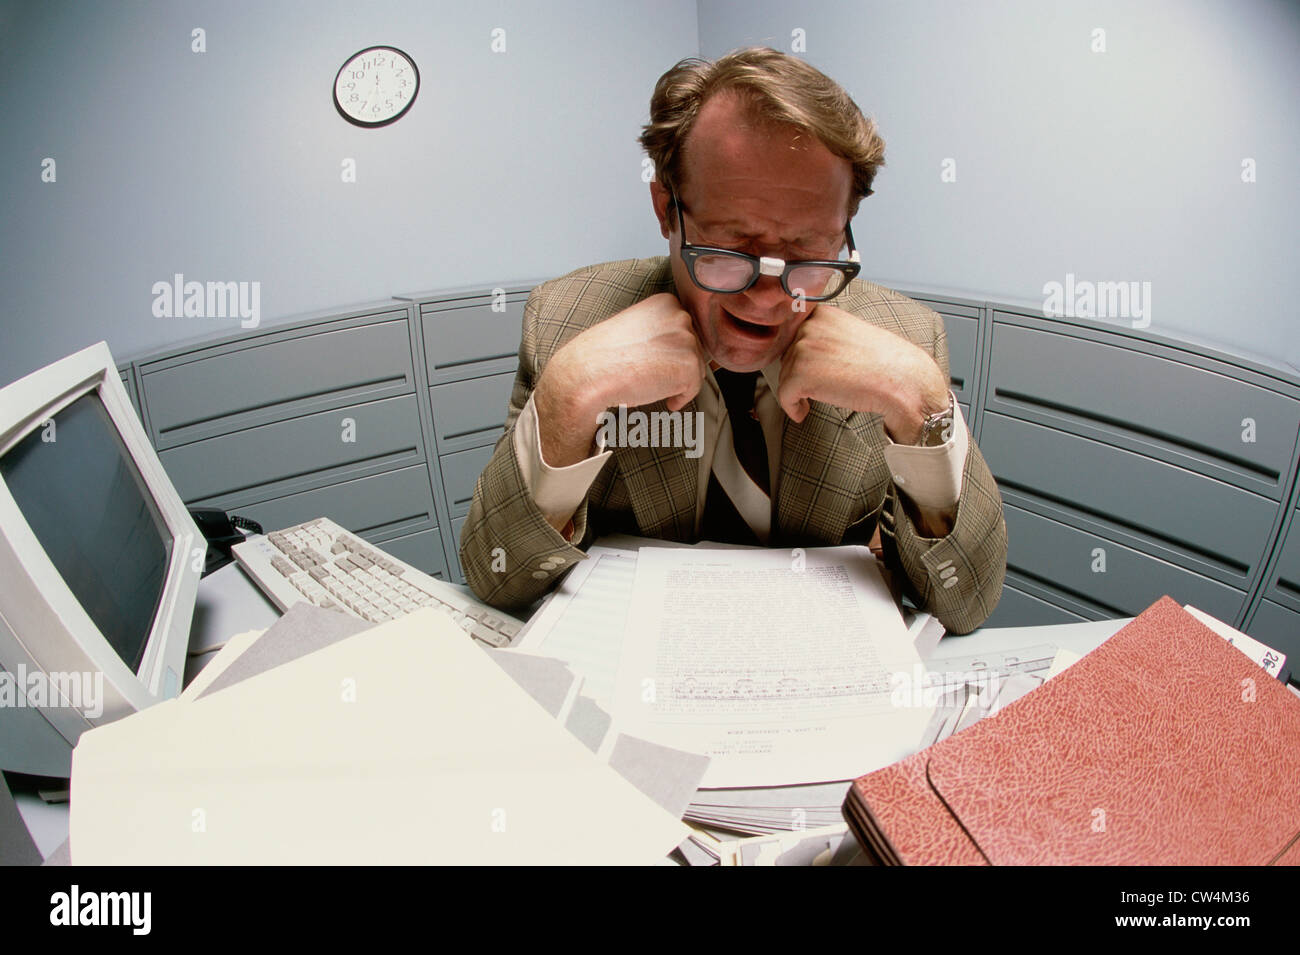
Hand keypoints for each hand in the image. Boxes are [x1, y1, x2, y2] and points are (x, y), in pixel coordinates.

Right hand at [534, 293, 707, 466]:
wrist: (589, 373)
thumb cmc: (603, 355)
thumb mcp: (634, 327)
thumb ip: (658, 330)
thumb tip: (674, 350)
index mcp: (665, 303)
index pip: (684, 330)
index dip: (671, 351)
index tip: (655, 362)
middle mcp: (680, 315)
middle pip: (694, 348)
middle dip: (677, 366)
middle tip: (653, 377)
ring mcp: (687, 339)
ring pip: (696, 368)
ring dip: (678, 381)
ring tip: (652, 385)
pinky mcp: (689, 365)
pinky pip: (694, 387)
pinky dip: (680, 397)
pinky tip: (663, 399)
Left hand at [775, 303, 948, 442]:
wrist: (900, 380)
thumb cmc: (883, 363)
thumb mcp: (850, 334)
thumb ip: (826, 337)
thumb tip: (805, 352)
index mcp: (823, 315)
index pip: (796, 336)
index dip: (802, 357)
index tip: (811, 370)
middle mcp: (810, 327)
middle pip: (788, 356)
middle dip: (800, 374)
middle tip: (820, 386)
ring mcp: (803, 349)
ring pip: (785, 376)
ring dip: (798, 391)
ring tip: (820, 398)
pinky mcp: (800, 374)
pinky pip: (784, 396)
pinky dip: (792, 407)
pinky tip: (804, 411)